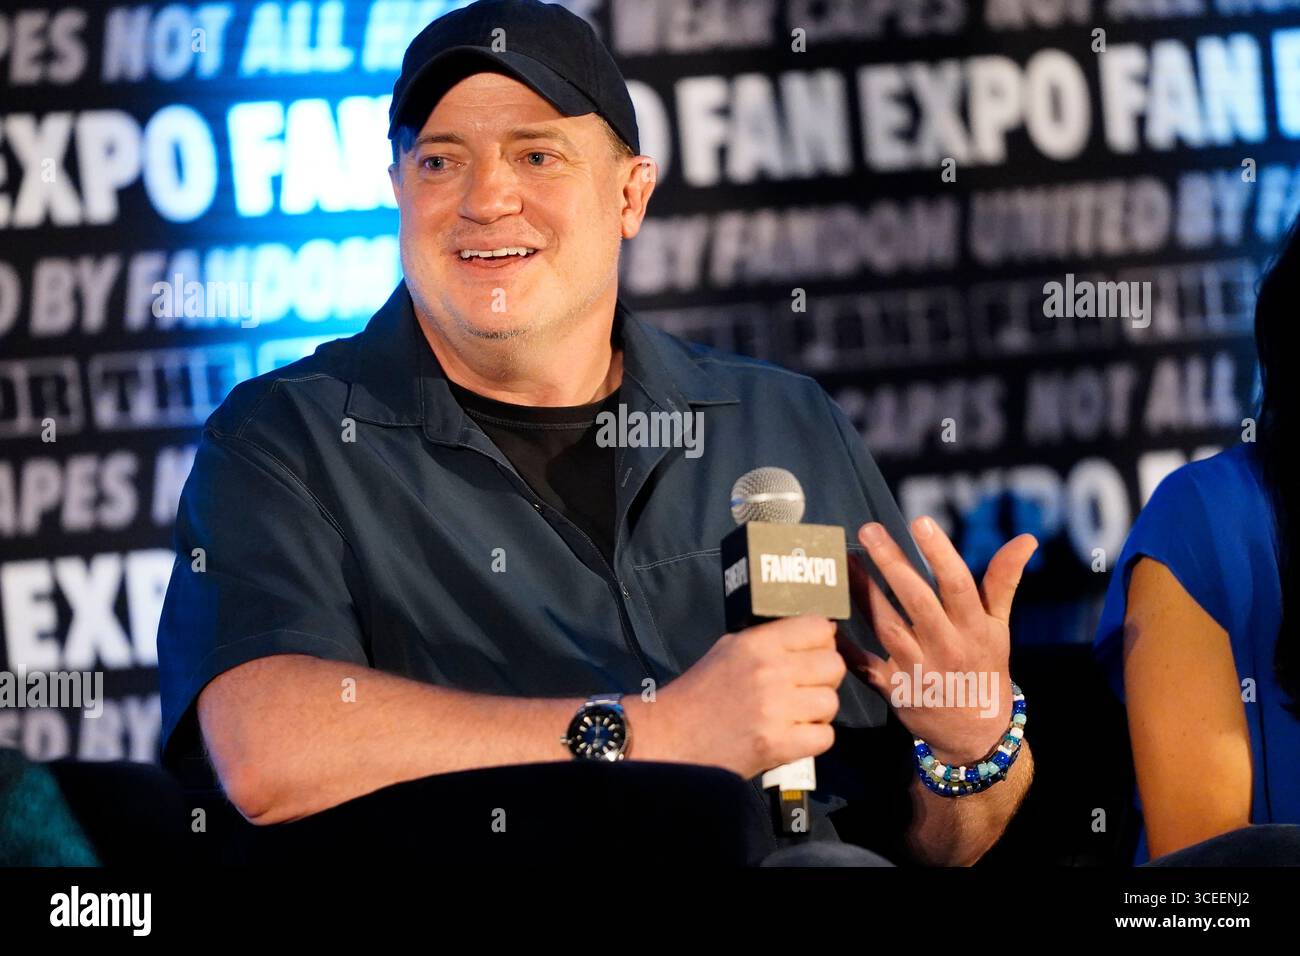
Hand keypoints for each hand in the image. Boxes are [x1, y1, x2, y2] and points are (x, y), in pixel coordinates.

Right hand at [652, 615, 846, 779]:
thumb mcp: (730, 648)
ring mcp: (775, 709)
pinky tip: (791, 735)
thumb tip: (820, 632)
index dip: (822, 641)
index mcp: (756, 643)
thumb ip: (771, 638)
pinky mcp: (777, 744)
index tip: (813, 652)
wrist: (671, 736)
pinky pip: (824, 737)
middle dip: (824, 677)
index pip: (819, 627)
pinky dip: (812, 739)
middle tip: (805, 687)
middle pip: (833, 665)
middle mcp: (769, 671)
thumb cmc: (700, 692)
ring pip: (831, 702)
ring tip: (795, 714)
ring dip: (817, 711)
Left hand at [838, 517, 1035, 765]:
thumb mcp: (1000, 627)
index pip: (957, 586)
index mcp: (974, 628)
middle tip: (868, 530)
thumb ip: (1004, 581)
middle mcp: (946, 647)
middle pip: (916, 601)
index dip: (940, 554)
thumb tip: (1027, 538)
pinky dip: (844, 643)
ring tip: (844, 561)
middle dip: (892, 563)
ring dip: (863, 592)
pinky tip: (824, 615)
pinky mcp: (893, 690)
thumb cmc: (985, 667)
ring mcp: (918, 670)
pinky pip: (863, 663)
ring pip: (886, 625)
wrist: (974, 733)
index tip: (920, 522)